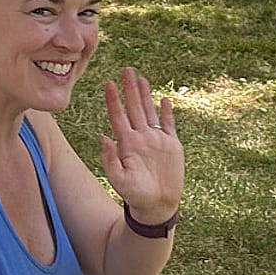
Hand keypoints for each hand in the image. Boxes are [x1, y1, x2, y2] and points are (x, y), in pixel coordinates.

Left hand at [100, 68, 184, 223]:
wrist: (157, 205)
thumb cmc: (135, 195)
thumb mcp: (119, 179)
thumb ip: (110, 159)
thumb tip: (104, 137)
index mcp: (127, 143)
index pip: (118, 116)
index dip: (113, 100)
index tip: (108, 83)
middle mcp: (141, 138)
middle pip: (134, 108)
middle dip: (129, 89)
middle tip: (126, 69)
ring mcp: (156, 140)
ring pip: (150, 111)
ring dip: (145, 95)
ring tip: (140, 78)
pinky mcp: (172, 146)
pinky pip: (169, 125)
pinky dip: (167, 112)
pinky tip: (164, 100)